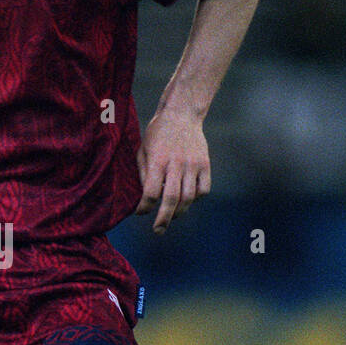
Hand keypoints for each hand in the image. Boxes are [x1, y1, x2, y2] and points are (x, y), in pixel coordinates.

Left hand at [136, 109, 210, 233]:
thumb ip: (143, 173)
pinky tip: (187, 198)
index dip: (144, 207)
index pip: (151, 192)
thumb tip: (145, 197)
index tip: (140, 212)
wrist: (182, 114)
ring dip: (179, 211)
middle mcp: (176, 164)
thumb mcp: (143, 149)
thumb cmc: (158, 133)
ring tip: (172, 216)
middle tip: (158, 230)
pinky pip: (203, 190)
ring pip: (189, 198)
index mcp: (158, 161)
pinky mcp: (205, 164)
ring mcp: (193, 165)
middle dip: (163, 219)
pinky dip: (196, 199)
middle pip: (171, 199)